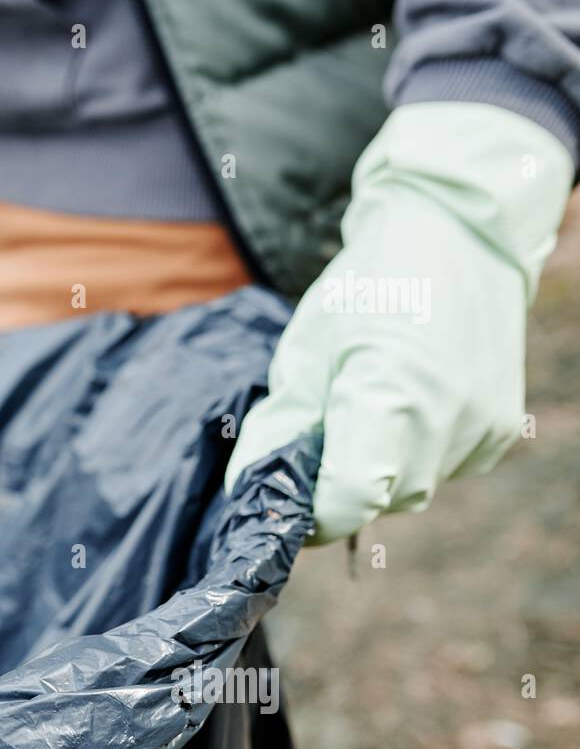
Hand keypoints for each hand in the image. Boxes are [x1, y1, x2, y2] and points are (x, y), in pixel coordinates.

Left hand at [225, 103, 571, 543]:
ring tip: (367, 401)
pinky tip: (407, 400)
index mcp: (390, 398)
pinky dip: (413, 450)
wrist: (457, 237)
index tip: (289, 489)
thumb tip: (250, 490)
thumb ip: (278, 430)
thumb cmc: (368, 287)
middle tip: (324, 429)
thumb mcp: (304, 354)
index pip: (348, 503)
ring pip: (411, 488)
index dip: (311, 510)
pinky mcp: (499, 429)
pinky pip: (442, 468)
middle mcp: (445, 422)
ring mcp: (480, 428)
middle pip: (379, 500)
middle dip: (341, 482)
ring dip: (379, 465)